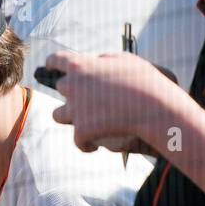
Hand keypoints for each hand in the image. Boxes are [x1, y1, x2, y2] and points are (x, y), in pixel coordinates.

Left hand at [48, 50, 181, 156]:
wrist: (155, 108)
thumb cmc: (145, 81)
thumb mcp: (126, 60)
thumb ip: (104, 60)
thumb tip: (94, 62)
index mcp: (81, 66)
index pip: (57, 60)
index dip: (53, 63)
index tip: (49, 66)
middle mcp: (72, 86)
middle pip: (62, 87)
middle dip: (73, 92)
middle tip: (88, 98)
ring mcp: (74, 110)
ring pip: (58, 115)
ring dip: (71, 117)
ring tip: (86, 121)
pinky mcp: (81, 131)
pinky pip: (77, 140)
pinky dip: (86, 143)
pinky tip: (94, 145)